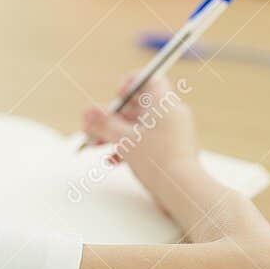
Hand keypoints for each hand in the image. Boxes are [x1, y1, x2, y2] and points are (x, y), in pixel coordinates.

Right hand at [80, 73, 200, 184]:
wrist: (182, 190)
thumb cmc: (157, 160)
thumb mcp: (124, 139)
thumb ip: (104, 123)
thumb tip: (87, 111)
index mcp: (163, 102)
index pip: (148, 78)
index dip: (129, 83)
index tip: (116, 97)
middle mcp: (170, 113)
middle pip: (137, 105)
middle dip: (112, 117)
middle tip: (93, 127)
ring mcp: (172, 133)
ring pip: (139, 126)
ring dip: (116, 134)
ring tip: (96, 145)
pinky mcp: (171, 150)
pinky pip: (146, 142)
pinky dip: (129, 147)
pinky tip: (113, 160)